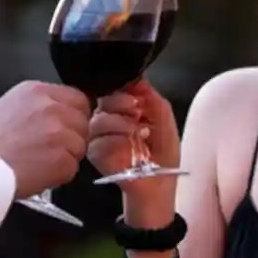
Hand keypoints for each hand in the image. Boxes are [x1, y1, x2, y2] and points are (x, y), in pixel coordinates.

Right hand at [0, 80, 90, 198]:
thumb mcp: (9, 107)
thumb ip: (39, 105)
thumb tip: (61, 113)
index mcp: (36, 91)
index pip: (78, 98)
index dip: (73, 116)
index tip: (65, 128)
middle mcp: (51, 108)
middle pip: (83, 121)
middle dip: (72, 137)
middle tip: (50, 149)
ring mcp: (59, 133)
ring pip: (80, 146)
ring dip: (66, 157)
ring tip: (39, 162)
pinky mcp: (62, 159)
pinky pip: (73, 168)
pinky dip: (59, 175)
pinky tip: (38, 174)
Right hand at [87, 79, 179, 207]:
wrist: (160, 181)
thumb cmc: (163, 149)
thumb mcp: (163, 116)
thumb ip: (149, 95)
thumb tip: (135, 76)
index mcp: (123, 105)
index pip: (115, 86)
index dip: (123, 86)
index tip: (137, 94)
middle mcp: (108, 117)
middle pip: (103, 99)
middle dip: (120, 101)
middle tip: (136, 109)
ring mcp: (99, 136)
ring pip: (98, 120)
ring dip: (119, 122)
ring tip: (137, 130)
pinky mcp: (95, 154)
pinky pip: (97, 142)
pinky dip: (114, 141)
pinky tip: (128, 144)